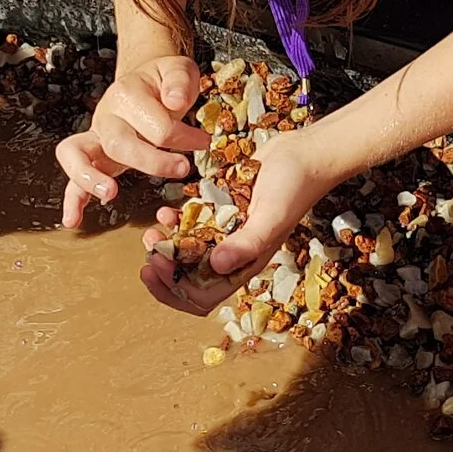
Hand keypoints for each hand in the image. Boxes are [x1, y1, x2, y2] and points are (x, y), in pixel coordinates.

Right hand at [56, 55, 206, 227]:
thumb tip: (175, 102)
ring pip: (78, 155)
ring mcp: (96, 137)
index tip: (202, 141)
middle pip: (119, 143)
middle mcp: (106, 116)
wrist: (146, 78)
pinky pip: (73, 178)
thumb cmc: (164, 81)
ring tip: (109, 194)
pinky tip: (73, 220)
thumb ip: (179, 82)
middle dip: (152, 162)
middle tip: (183, 169)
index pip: (156, 125)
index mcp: (128, 94)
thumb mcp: (179, 70)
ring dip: (90, 177)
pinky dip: (72, 200)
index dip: (184, 138)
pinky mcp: (94, 157)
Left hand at [138, 127, 339, 314]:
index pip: (203, 297)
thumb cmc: (295, 187)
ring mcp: (225, 233)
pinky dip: (174, 223)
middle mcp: (233, 254)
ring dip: (165, 247)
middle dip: (164, 271)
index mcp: (245, 264)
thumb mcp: (271, 217)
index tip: (156, 267)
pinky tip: (167, 211)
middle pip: (189, 279)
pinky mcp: (220, 211)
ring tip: (153, 231)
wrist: (304, 154)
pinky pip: (190, 225)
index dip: (174, 290)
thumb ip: (246, 243)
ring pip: (185, 253)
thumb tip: (217, 266)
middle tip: (148, 253)